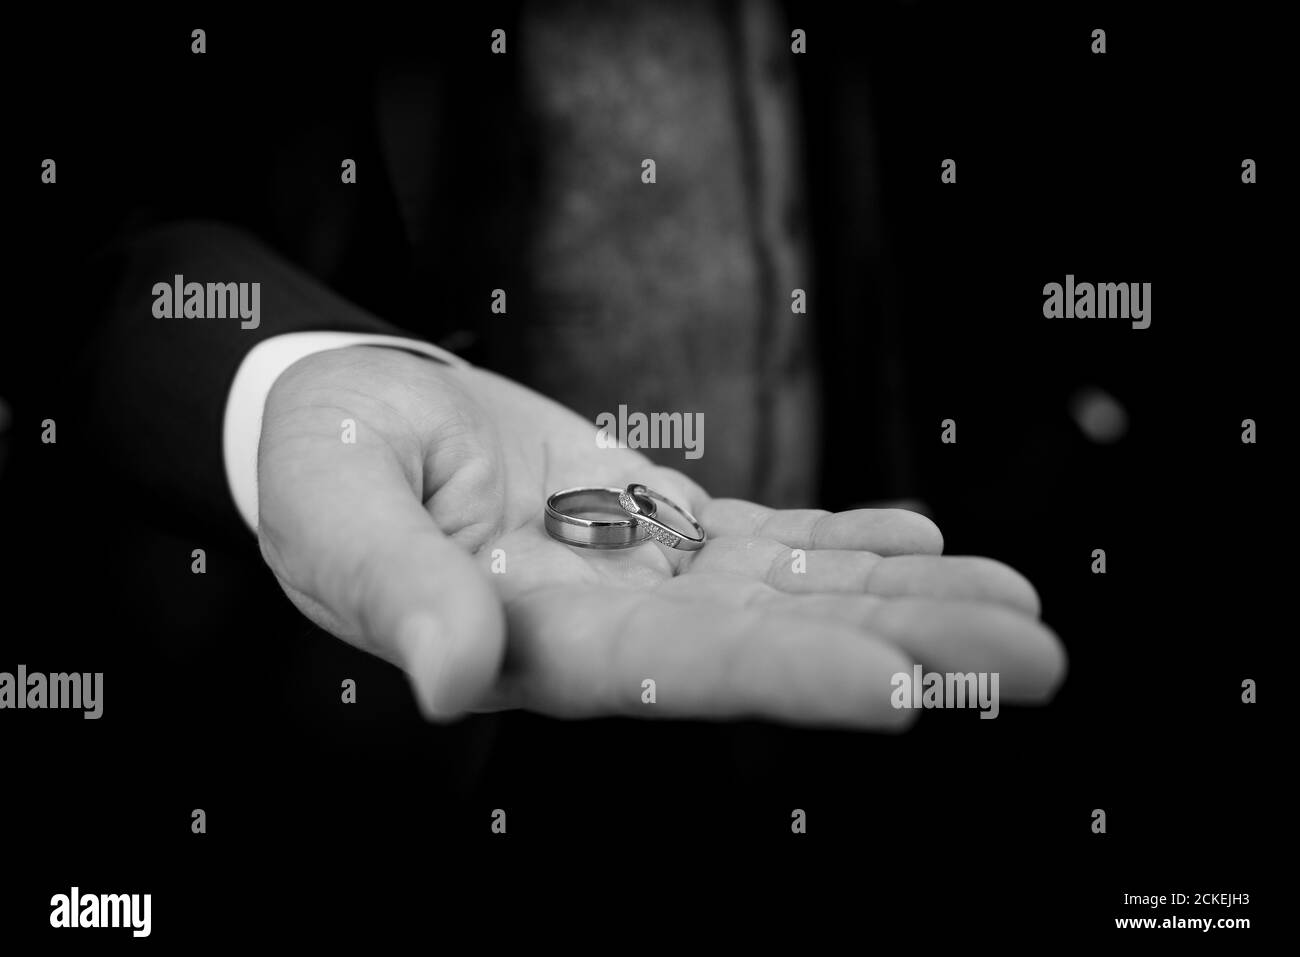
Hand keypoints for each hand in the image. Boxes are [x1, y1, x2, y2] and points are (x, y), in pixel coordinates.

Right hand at [257, 346, 1064, 728]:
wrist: (342, 420)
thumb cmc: (318, 467)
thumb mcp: (335, 516)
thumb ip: (394, 591)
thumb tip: (442, 682)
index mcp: (531, 639)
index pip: (680, 666)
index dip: (792, 676)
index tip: (911, 689)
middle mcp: (606, 626)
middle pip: (771, 645)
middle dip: (902, 651)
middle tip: (1033, 659)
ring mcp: (638, 578)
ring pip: (788, 596)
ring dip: (903, 602)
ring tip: (1015, 606)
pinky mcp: (649, 527)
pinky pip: (760, 544)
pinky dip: (841, 548)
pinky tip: (918, 545)